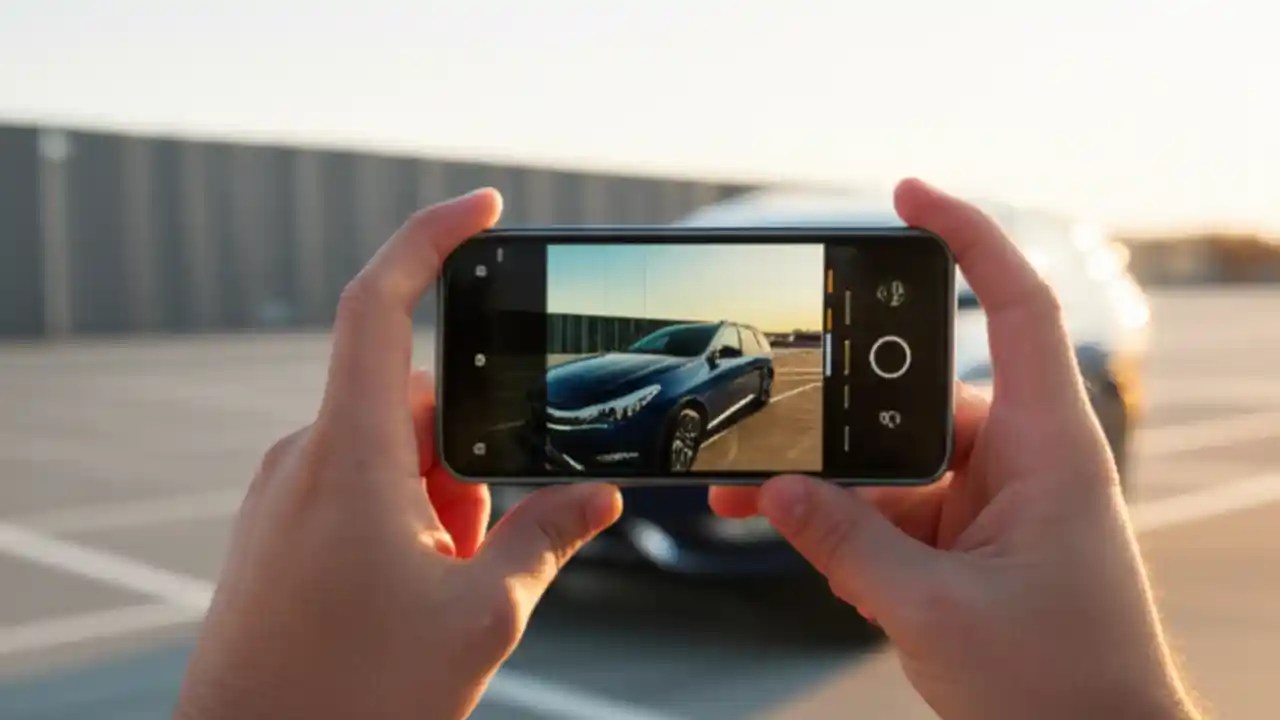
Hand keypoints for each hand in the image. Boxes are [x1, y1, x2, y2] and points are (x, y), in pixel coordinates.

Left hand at [176, 190, 621, 719]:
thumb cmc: (351, 698)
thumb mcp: (478, 615)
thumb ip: (545, 537)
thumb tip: (597, 496)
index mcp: (348, 456)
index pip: (380, 302)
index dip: (431, 237)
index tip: (483, 207)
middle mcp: (306, 458)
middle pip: (414, 405)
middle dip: (472, 457)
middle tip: (485, 544)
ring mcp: (284, 495)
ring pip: (391, 456)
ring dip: (441, 502)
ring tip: (445, 591)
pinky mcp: (277, 530)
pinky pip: (356, 489)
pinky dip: (405, 521)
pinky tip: (414, 595)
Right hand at [710, 180, 1198, 719]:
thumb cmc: (1061, 687)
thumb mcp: (934, 611)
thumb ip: (845, 546)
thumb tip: (775, 491)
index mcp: (1046, 449)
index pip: (1015, 308)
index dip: (968, 238)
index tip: (907, 197)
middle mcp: (1020, 461)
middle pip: (914, 397)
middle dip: (833, 410)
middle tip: (762, 414)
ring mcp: (991, 503)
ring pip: (890, 463)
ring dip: (824, 481)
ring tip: (745, 494)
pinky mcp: (967, 542)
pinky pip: (891, 511)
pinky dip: (839, 522)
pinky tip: (785, 530)